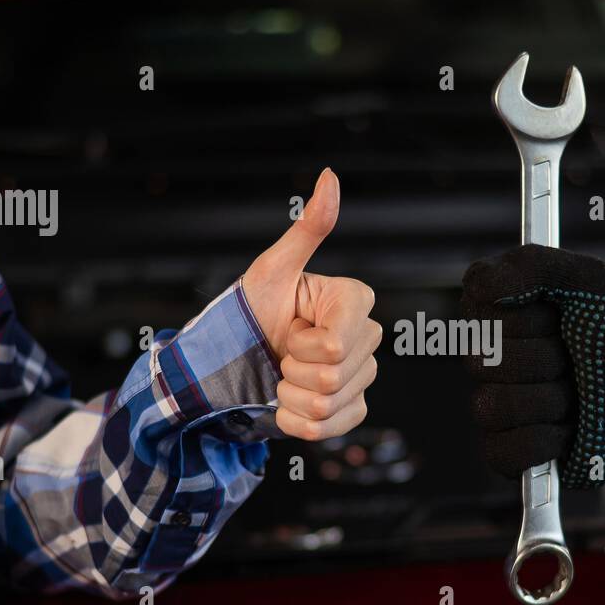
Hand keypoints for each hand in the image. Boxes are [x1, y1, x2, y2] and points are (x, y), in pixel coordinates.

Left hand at [242, 168, 380, 440]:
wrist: (236, 357)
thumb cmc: (253, 309)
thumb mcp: (274, 268)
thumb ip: (309, 227)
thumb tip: (329, 176)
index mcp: (355, 302)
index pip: (338, 343)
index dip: (303, 344)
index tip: (288, 327)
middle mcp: (368, 339)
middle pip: (333, 376)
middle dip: (293, 369)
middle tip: (282, 352)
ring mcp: (362, 377)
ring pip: (327, 405)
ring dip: (289, 395)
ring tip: (282, 374)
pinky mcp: (352, 409)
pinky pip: (327, 428)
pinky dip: (294, 420)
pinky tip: (287, 399)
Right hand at [460, 244, 604, 485]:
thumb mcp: (590, 281)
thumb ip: (533, 266)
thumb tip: (481, 284)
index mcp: (502, 314)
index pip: (479, 307)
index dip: (526, 314)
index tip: (559, 315)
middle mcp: (492, 358)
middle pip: (483, 360)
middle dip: (545, 360)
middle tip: (575, 360)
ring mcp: (499, 406)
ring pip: (493, 407)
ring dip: (551, 402)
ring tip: (579, 398)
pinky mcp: (510, 452)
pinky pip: (502, 451)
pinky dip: (544, 443)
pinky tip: (570, 432)